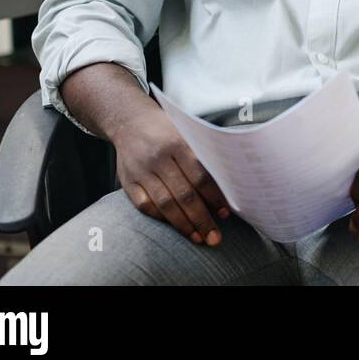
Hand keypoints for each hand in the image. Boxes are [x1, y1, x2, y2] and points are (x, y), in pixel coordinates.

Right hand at [111, 103, 231, 245]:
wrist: (130, 121)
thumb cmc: (167, 129)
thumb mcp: (187, 132)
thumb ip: (204, 153)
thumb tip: (231, 180)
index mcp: (178, 143)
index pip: (200, 176)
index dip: (214, 197)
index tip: (226, 213)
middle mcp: (158, 157)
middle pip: (184, 194)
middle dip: (202, 219)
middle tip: (215, 237)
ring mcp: (141, 171)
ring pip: (164, 204)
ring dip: (183, 224)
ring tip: (198, 237)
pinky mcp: (127, 181)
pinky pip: (144, 206)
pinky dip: (161, 218)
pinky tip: (175, 226)